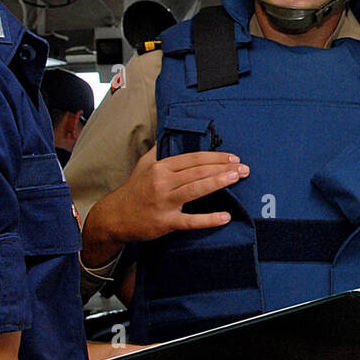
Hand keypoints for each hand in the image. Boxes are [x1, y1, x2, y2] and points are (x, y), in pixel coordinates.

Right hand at [83, 145, 247, 266]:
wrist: (114, 217)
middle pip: (198, 171)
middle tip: (244, 168)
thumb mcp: (142, 166)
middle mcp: (163, 182)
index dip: (215, 157)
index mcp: (160, 167)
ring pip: (196, 189)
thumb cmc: (133, 191)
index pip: (193, 158)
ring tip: (237, 178)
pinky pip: (190, 221)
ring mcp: (164, 202)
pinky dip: (209, 219)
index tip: (232, 158)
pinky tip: (225, 216)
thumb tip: (167, 137)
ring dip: (219, 182)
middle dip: (223, 168)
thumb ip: (157, 152)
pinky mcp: (165, 222)